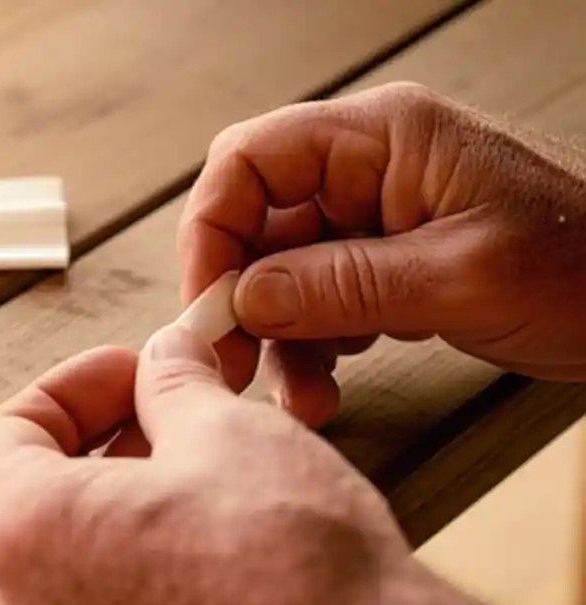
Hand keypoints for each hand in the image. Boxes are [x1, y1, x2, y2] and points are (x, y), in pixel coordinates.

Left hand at [0, 325, 420, 604]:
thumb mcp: (225, 430)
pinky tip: (214, 522)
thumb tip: (165, 361)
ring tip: (201, 457)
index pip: (1, 435)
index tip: (126, 370)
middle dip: (98, 433)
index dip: (68, 386)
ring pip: (73, 547)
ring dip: (123, 489)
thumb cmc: (292, 573)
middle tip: (164, 404)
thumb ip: (173, 382)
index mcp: (25, 533)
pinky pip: (110, 598)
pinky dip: (143, 547)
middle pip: (30, 492)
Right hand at [180, 82, 585, 426]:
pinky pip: (321, 298)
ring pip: (284, 270)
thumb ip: (343, 285)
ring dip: (279, 339)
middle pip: (258, 220)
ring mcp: (380, 215)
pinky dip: (313, 347)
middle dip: (241, 298)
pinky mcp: (392, 260)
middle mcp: (371, 167)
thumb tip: (244, 299)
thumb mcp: (462, 279)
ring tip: (302, 400)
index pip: (251, 160)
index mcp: (385, 137)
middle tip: (232, 369)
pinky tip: (329, 385)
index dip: (213, 231)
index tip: (210, 309)